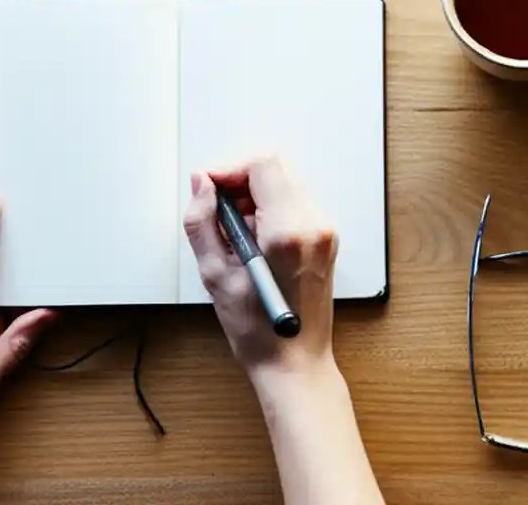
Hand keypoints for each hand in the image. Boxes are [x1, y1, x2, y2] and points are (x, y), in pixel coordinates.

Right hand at [184, 158, 383, 504]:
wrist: (295, 362)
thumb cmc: (258, 332)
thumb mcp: (215, 275)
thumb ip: (203, 222)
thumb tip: (201, 185)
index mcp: (287, 232)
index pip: (262, 165)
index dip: (229, 169)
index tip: (208, 188)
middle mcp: (313, 225)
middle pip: (276, 169)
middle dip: (240, 182)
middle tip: (218, 213)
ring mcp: (325, 231)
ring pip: (285, 184)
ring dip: (254, 197)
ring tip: (235, 236)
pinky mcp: (326, 239)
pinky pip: (294, 204)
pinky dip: (269, 211)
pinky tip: (254, 243)